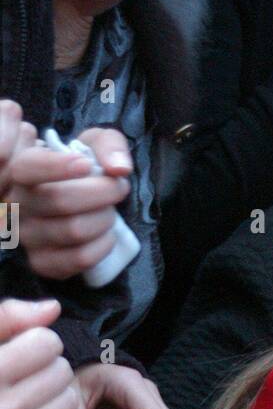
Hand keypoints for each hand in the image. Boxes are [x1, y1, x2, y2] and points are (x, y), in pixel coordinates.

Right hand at [0, 297, 78, 408]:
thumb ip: (7, 319)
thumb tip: (53, 309)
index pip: (47, 342)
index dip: (36, 342)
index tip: (20, 352)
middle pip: (62, 371)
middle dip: (47, 369)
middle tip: (24, 378)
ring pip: (70, 401)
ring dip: (55, 396)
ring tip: (28, 398)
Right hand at [1, 120, 132, 280]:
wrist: (80, 204)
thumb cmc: (83, 171)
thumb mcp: (94, 145)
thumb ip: (109, 145)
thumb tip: (119, 168)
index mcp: (23, 170)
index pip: (29, 167)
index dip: (57, 167)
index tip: (86, 165)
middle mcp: (18, 204)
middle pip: (60, 200)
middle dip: (102, 193)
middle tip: (117, 189)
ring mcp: (27, 236)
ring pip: (74, 230)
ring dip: (105, 219)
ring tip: (108, 211)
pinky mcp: (43, 263)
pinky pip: (80, 258)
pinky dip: (103, 246)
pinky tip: (106, 235)